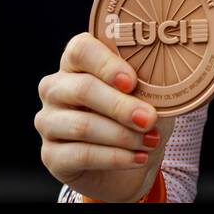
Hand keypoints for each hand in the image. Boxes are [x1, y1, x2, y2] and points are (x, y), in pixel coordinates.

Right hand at [35, 32, 176, 201]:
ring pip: (82, 125)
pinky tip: (138, 158)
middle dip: (120, 106)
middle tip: (148, 118)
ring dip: (122, 135)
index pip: (81, 50)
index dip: (106, 64)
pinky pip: (81, 155)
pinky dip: (115, 157)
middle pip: (83, 89)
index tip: (132, 81)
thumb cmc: (137, 117)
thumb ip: (150, 82)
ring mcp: (48, 122)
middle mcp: (56, 88)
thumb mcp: (149, 95)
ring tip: (150, 141)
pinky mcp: (51, 155)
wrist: (129, 164)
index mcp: (77, 63)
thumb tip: (165, 77)